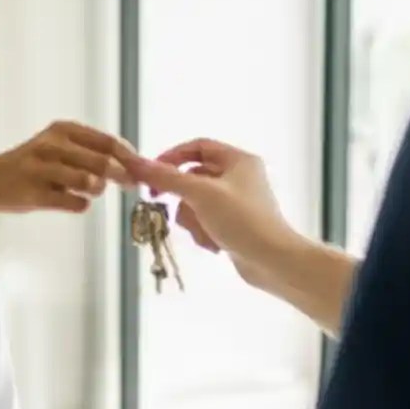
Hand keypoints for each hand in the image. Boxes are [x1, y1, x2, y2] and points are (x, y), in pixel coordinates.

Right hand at [0, 120, 135, 218]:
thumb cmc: (33, 165)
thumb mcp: (58, 147)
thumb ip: (91, 152)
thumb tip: (134, 166)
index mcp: (62, 129)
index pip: (108, 141)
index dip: (131, 157)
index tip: (144, 170)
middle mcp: (52, 145)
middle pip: (103, 162)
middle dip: (121, 176)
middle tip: (129, 185)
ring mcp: (41, 169)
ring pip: (90, 182)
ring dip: (97, 190)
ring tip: (88, 190)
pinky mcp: (35, 194)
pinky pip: (76, 203)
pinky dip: (81, 205)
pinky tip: (72, 201)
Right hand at [122, 138, 304, 290]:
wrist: (273, 261)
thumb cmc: (242, 220)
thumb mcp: (201, 194)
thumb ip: (167, 178)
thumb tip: (136, 163)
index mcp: (238, 160)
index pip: (197, 147)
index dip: (172, 157)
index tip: (152, 174)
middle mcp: (240, 177)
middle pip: (193, 178)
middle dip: (182, 197)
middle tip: (162, 204)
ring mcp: (238, 202)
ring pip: (197, 203)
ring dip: (192, 219)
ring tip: (202, 233)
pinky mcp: (235, 224)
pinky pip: (207, 221)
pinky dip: (204, 232)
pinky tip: (213, 245)